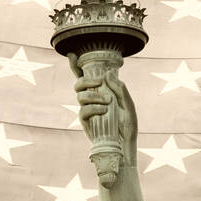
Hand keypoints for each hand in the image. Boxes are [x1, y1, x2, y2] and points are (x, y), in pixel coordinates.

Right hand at [69, 52, 137, 167]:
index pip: (85, 78)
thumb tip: (108, 74)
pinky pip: (83, 110)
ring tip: (108, 102)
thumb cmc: (128, 126)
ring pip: (80, 96)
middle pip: (79, 84)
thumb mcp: (128, 106)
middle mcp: (91, 100)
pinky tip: (104, 111)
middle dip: (86, 80)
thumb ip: (120, 90)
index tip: (72, 54)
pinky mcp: (85, 122)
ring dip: (93, 96)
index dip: (75, 66)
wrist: (126, 146)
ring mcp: (87, 110)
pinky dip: (94, 108)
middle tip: (100, 82)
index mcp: (100, 93)